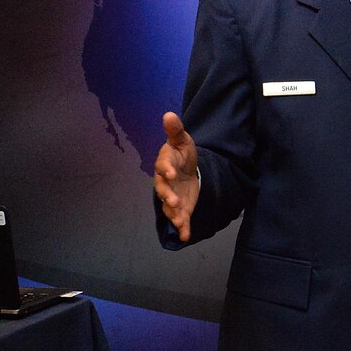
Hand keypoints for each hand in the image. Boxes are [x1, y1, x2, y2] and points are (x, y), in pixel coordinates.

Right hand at [153, 112, 198, 242]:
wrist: (187, 169)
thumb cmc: (182, 154)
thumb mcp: (182, 140)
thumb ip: (176, 130)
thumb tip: (169, 114)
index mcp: (165, 166)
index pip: (163, 168)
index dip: (167, 170)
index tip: (171, 173)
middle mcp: (165, 184)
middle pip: (163, 191)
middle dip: (167, 197)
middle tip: (173, 202)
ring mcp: (172, 197)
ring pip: (170, 208)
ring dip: (174, 215)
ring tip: (180, 221)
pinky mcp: (181, 208)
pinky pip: (180, 219)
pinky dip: (182, 228)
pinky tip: (185, 236)